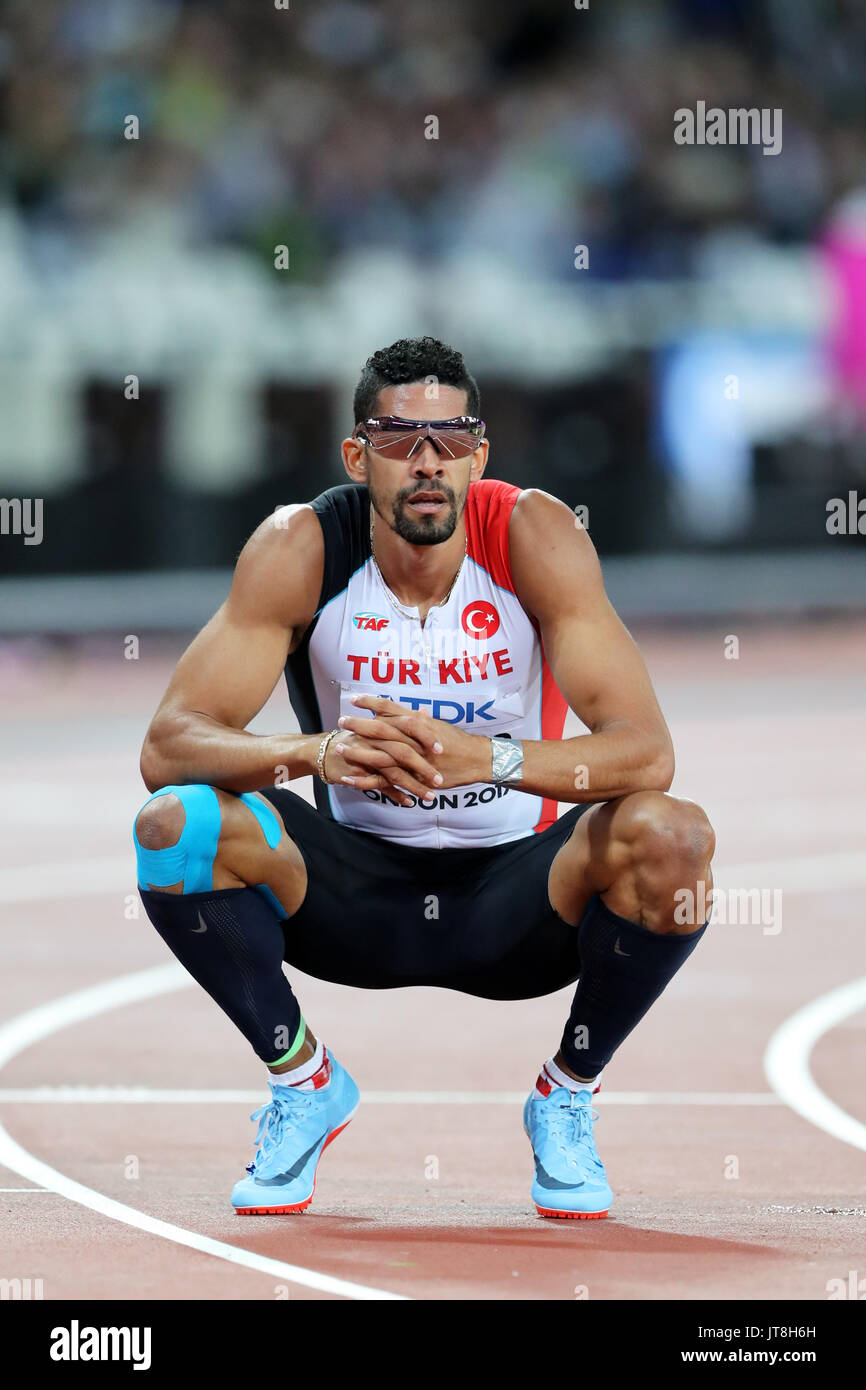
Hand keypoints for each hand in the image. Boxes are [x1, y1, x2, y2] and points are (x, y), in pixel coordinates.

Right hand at [324, 721, 441, 804]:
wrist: (326, 751)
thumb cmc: (359, 737)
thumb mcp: (380, 724)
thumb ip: (404, 720)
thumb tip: (425, 712)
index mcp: (384, 724)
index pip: (409, 727)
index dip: (426, 737)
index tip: (442, 750)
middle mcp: (376, 739)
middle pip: (403, 752)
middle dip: (423, 767)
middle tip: (440, 780)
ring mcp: (367, 757)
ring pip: (394, 772)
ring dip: (413, 786)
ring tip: (430, 797)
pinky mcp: (360, 774)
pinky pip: (380, 785)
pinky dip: (395, 794)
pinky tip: (408, 802)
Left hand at [333, 694, 491, 796]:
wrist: (477, 760)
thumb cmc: (461, 742)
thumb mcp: (440, 727)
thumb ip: (424, 721)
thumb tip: (413, 713)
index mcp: (418, 723)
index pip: (391, 708)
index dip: (372, 703)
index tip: (355, 700)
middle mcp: (413, 738)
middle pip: (381, 729)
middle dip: (359, 725)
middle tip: (341, 721)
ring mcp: (413, 758)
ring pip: (380, 754)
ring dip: (357, 751)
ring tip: (339, 748)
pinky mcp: (413, 776)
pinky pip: (385, 779)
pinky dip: (366, 780)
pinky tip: (350, 778)